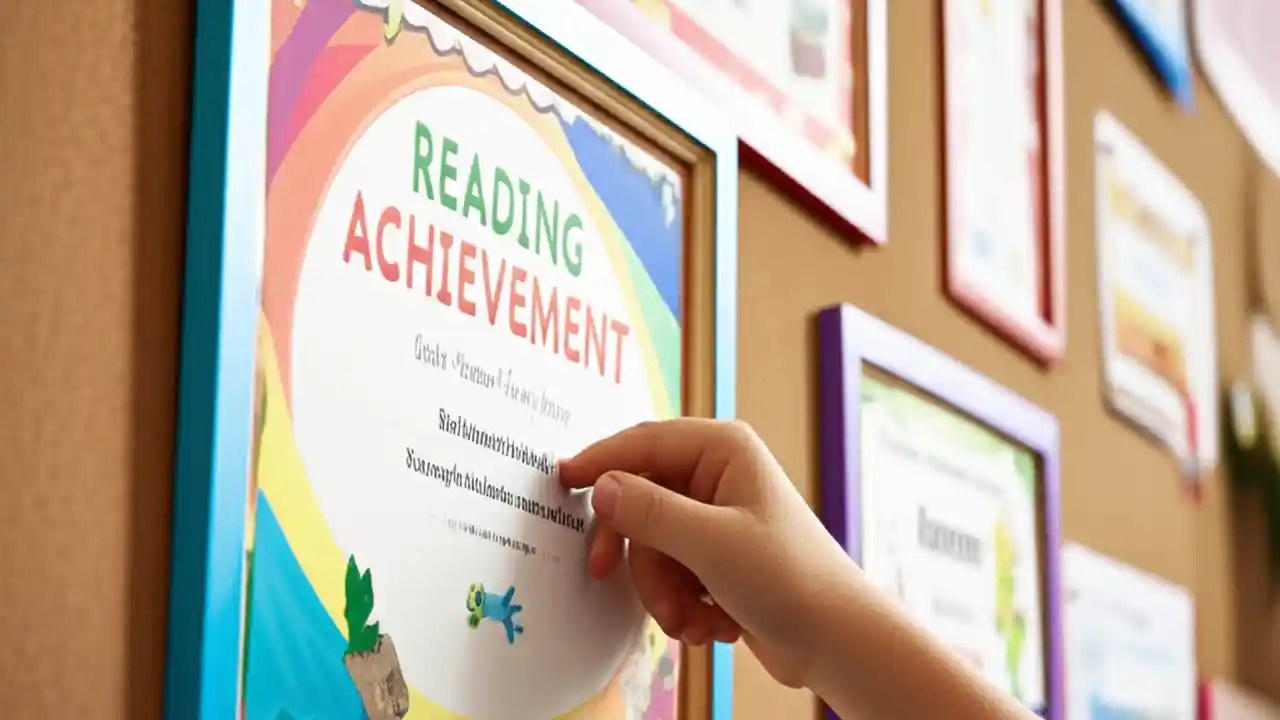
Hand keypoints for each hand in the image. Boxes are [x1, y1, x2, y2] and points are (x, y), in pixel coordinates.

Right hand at [558, 418, 858, 688]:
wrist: (836, 641)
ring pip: (652, 546)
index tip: (561, 480)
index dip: (599, 461)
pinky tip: (712, 623)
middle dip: (636, 552)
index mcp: (722, 449)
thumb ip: (649, 512)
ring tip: (692, 619)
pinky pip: (671, 572)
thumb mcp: (710, 543)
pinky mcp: (717, 557)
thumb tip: (601, 487)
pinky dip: (682, 602)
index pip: (643, 443)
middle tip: (604, 574)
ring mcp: (717, 518)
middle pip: (640, 500)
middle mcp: (718, 475)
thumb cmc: (790, 579)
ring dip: (663, 590)